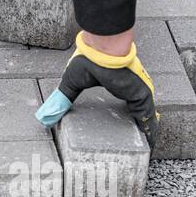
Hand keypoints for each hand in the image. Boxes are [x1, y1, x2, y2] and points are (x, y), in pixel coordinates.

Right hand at [36, 33, 157, 146]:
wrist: (102, 49)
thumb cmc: (89, 58)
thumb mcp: (71, 85)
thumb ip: (62, 102)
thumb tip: (45, 118)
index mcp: (117, 83)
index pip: (124, 103)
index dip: (125, 115)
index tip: (123, 129)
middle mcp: (130, 89)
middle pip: (138, 112)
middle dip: (138, 127)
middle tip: (136, 144)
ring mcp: (138, 92)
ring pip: (145, 117)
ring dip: (145, 131)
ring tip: (145, 146)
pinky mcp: (142, 96)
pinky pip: (148, 118)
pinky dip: (149, 131)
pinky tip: (148, 142)